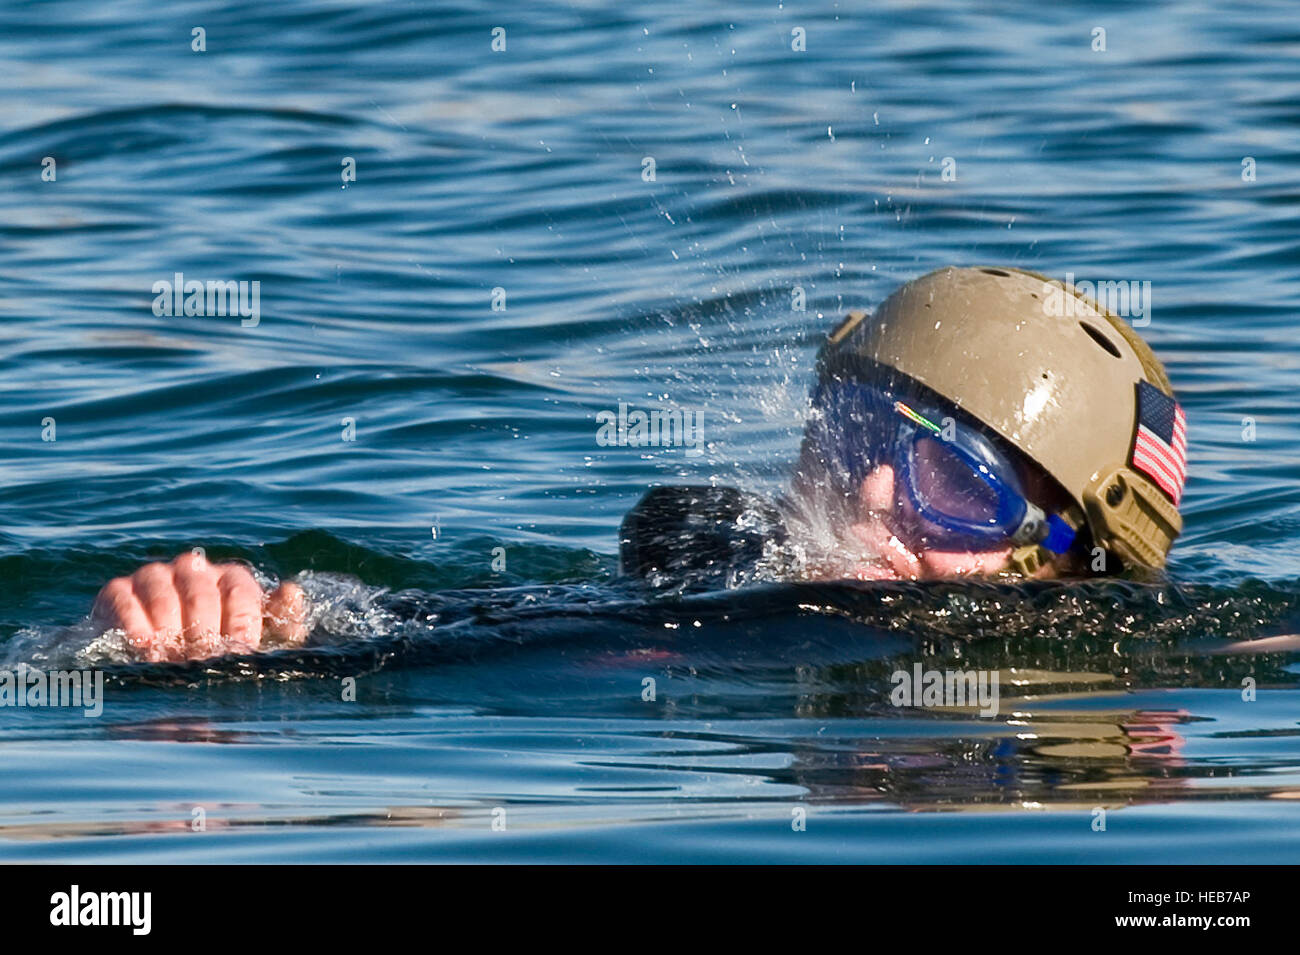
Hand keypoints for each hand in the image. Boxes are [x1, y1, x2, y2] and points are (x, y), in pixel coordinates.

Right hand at [92, 553, 307, 661]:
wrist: (154, 659)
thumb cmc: (215, 651)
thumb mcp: (257, 642)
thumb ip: (280, 620)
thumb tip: (291, 591)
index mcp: (230, 577)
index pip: (240, 591)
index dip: (241, 624)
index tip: (240, 654)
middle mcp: (193, 568)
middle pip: (201, 594)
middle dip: (204, 634)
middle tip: (203, 664)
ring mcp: (154, 575)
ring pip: (164, 595)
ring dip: (169, 633)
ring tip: (174, 663)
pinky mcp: (118, 589)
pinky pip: (126, 600)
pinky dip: (136, 628)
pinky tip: (145, 652)